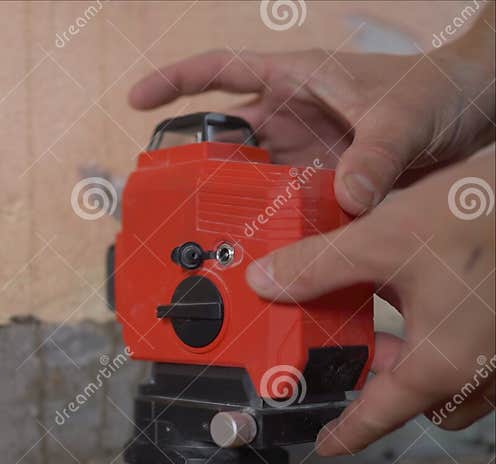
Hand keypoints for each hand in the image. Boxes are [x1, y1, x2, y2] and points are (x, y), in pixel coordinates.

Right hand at [128, 14, 493, 214]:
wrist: (483, 112)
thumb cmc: (442, 89)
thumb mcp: (404, 115)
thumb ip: (376, 154)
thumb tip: (350, 196)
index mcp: (295, 79)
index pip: (220, 72)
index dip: (175, 83)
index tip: (136, 101)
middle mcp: (293, 117)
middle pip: (227, 142)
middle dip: (198, 170)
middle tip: (171, 202)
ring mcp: (308, 155)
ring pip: (254, 183)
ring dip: (236, 210)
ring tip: (214, 241)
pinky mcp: (328, 187)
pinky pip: (289, 210)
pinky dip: (277, 231)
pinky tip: (267, 257)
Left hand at [243, 155, 494, 454]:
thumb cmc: (484, 215)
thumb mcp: (382, 238)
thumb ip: (317, 267)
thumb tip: (266, 280)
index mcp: (443, 363)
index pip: (382, 415)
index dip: (349, 432)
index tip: (328, 445)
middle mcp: (483, 371)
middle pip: (420, 400)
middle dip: (385, 381)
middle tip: (354, 354)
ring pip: (454, 381)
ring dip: (420, 360)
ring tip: (393, 316)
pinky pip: (480, 357)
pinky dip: (450, 340)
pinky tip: (436, 291)